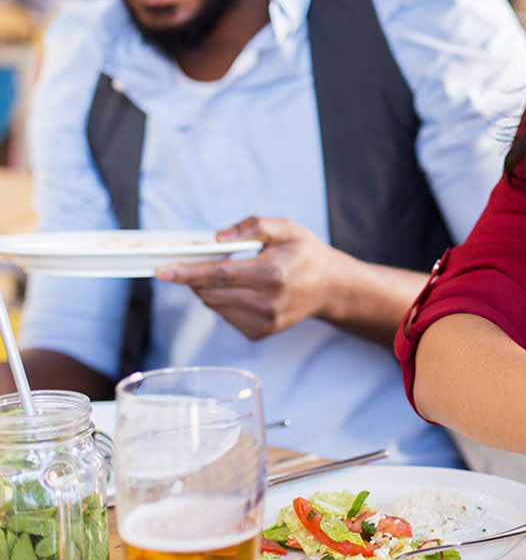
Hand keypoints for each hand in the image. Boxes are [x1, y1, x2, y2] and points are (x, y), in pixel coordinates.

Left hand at [155, 216, 337, 339]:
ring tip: (234, 274)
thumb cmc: (305, 254)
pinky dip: (224, 301)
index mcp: (273, 274)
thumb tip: (217, 237)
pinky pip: (225, 315)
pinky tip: (245, 291)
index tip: (163, 270)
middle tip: (200, 260)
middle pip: (210, 292)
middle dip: (196, 276)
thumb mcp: (287, 228)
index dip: (188, 272)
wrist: (329, 287)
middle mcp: (267, 303)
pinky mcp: (258, 333)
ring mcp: (263, 322)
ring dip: (211, 288)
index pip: (220, 274)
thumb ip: (253, 226)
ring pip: (214, 304)